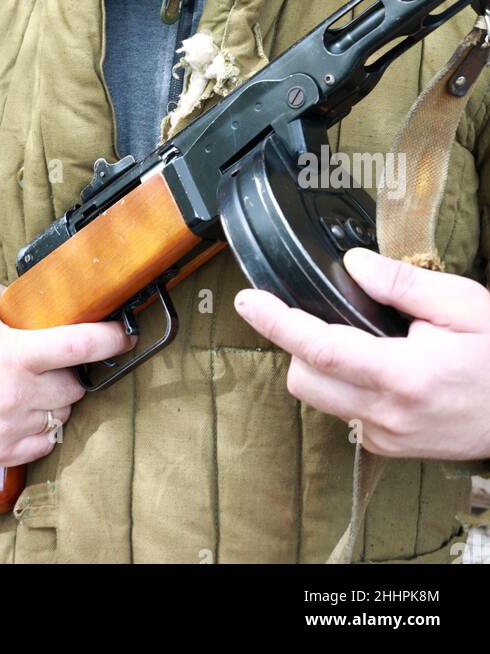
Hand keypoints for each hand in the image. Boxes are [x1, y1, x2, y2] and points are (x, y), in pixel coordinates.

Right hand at [0, 279, 135, 467]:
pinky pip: (44, 444)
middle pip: (74, 388)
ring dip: (55, 402)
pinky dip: (42, 428)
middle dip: (68, 374)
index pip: (79, 347)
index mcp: (14, 354)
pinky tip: (23, 411)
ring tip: (31, 387)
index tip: (126, 335)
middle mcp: (14, 395)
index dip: (110, 340)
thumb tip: (51, 300)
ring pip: (61, 417)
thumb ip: (18, 301)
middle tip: (50, 363)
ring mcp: (6, 429)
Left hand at [232, 247, 489, 460]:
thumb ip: (402, 285)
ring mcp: (388, 437)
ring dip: (320, 366)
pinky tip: (380, 367)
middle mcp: (389, 414)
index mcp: (405, 375)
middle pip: (304, 380)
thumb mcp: (463, 305)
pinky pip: (345, 413)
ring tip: (359, 339)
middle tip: (316, 312)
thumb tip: (353, 263)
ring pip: (320, 400)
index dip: (276, 322)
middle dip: (296, 343)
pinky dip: (346, 387)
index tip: (247, 301)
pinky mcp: (390, 447)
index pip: (319, 349)